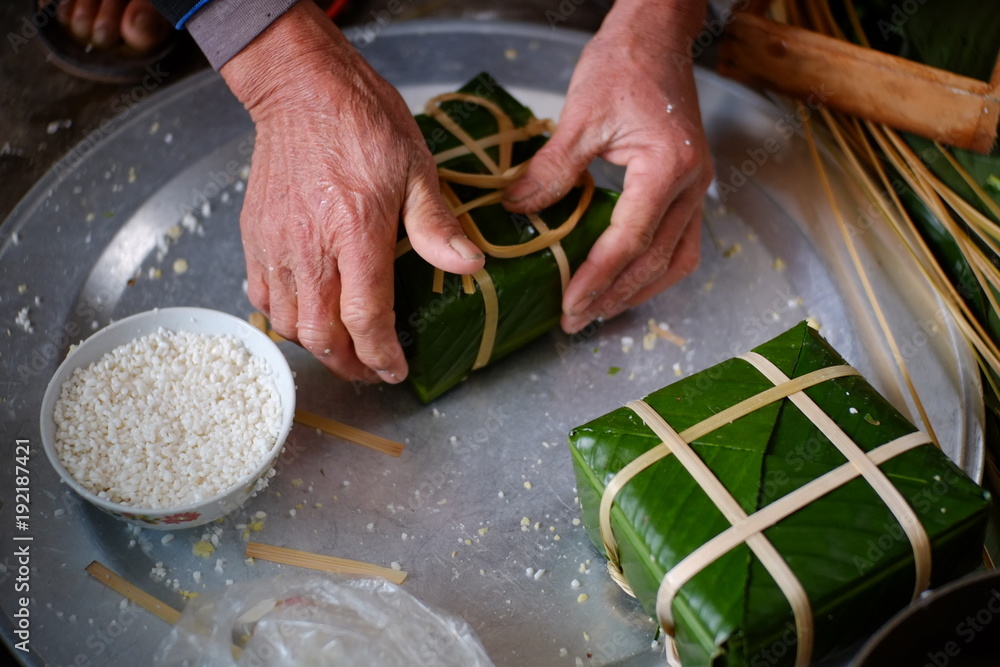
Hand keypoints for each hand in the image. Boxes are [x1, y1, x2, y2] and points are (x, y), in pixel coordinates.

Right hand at [221, 2, 483, 382]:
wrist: (300, 88)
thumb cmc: (363, 122)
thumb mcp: (415, 167)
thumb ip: (436, 225)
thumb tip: (470, 265)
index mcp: (355, 232)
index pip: (365, 318)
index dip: (381, 356)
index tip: (396, 370)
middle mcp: (310, 246)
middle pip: (320, 334)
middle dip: (348, 365)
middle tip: (371, 370)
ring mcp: (276, 243)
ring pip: (288, 322)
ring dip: (316, 346)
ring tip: (343, 347)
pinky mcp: (255, 235)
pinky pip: (261, 295)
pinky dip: (284, 317)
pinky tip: (307, 314)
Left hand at [503, 0, 712, 333]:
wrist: (657, 35)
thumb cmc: (625, 64)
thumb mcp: (579, 116)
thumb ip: (551, 171)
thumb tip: (516, 211)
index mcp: (668, 167)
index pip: (630, 241)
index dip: (597, 278)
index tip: (569, 305)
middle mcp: (693, 184)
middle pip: (656, 261)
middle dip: (614, 296)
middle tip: (576, 319)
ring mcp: (697, 188)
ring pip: (677, 260)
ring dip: (639, 291)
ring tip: (599, 310)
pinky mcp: (690, 187)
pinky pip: (680, 243)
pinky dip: (653, 269)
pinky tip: (625, 280)